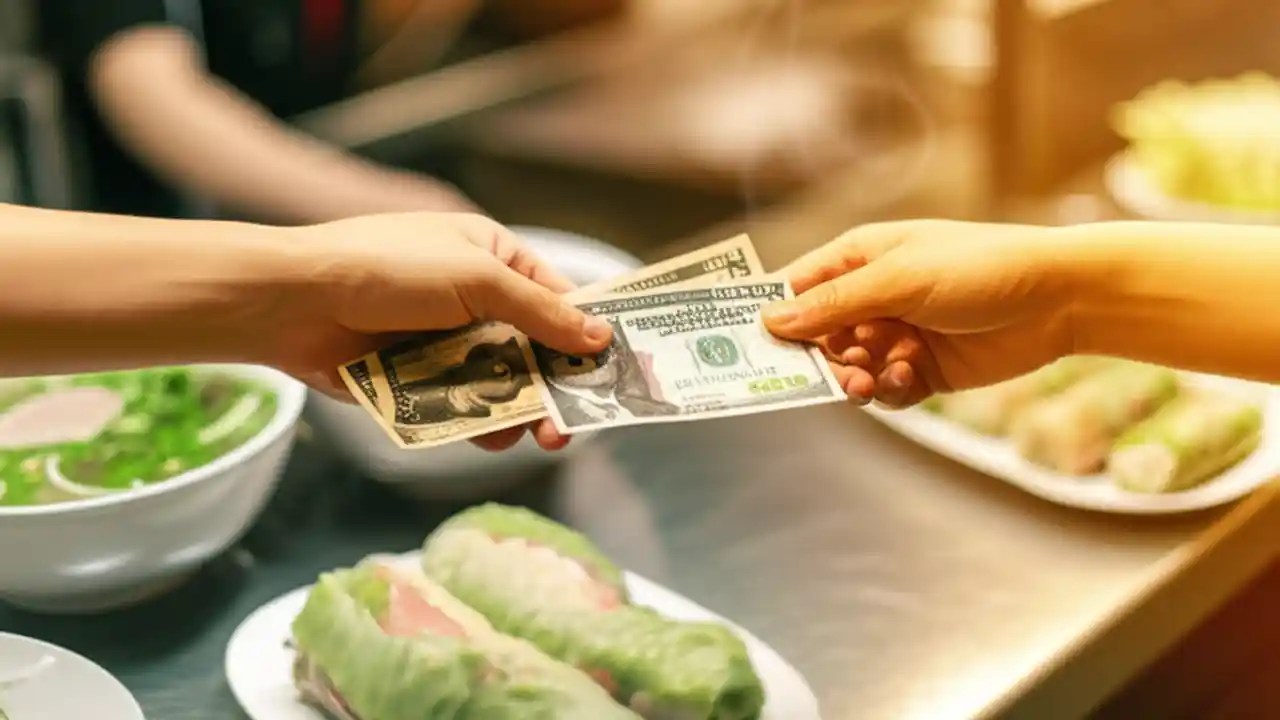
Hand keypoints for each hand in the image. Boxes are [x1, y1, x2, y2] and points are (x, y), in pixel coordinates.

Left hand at [269, 212, 610, 450]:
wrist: (292, 303)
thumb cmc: (385, 269)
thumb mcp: (477, 279)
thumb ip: (541, 312)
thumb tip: (600, 338)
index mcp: (491, 257)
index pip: (556, 297)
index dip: (585, 334)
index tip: (615, 373)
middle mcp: (472, 299)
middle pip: (533, 350)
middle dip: (554, 387)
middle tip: (570, 426)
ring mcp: (443, 341)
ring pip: (500, 384)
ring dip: (519, 411)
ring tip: (534, 438)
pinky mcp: (415, 379)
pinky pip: (460, 406)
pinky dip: (477, 422)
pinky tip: (490, 438)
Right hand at [762, 220, 1077, 407]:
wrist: (1060, 298)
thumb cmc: (979, 268)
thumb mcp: (897, 280)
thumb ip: (833, 304)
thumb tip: (770, 320)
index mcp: (860, 259)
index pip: (798, 289)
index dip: (776, 317)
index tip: (750, 349)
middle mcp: (873, 296)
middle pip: (819, 338)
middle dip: (821, 358)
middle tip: (837, 372)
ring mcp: (898, 334)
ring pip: (851, 369)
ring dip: (856, 379)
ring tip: (871, 382)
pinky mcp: (925, 369)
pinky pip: (887, 390)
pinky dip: (891, 390)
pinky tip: (910, 377)